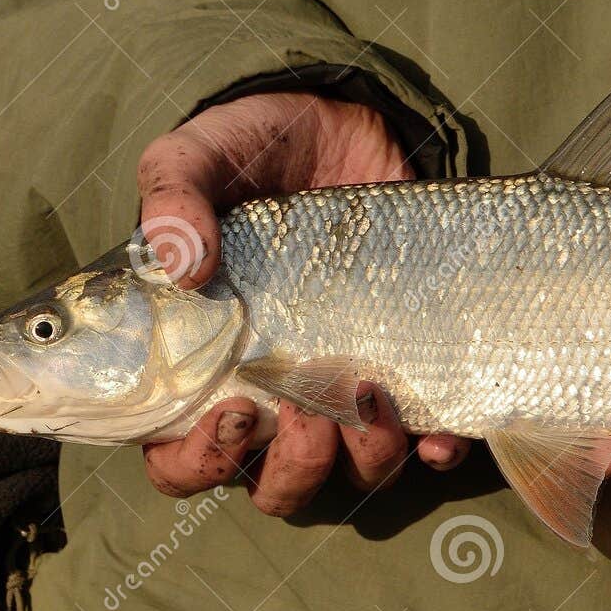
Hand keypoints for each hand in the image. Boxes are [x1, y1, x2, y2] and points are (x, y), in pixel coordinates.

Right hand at [135, 92, 468, 514]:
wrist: (341, 125)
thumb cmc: (251, 152)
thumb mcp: (196, 157)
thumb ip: (172, 199)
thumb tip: (181, 263)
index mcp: (203, 367)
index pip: (180, 459)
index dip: (198, 462)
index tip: (231, 414)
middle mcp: (273, 396)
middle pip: (274, 485)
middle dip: (294, 468)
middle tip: (305, 408)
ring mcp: (345, 390)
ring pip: (351, 473)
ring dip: (361, 457)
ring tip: (368, 397)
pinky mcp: (411, 372)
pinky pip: (428, 443)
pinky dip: (434, 452)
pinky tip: (438, 437)